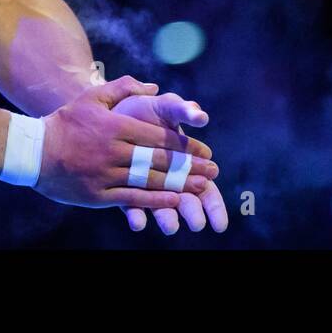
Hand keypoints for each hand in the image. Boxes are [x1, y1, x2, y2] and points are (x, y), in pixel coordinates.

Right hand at [34, 76, 218, 209]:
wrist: (32, 151)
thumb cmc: (65, 122)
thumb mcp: (92, 97)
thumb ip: (124, 89)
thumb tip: (154, 89)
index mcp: (116, 126)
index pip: (158, 137)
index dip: (186, 145)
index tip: (206, 150)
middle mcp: (114, 151)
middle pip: (160, 160)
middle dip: (190, 166)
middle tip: (214, 170)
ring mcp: (106, 174)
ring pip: (149, 180)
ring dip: (179, 185)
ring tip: (201, 188)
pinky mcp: (98, 194)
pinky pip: (132, 198)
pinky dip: (155, 201)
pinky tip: (173, 201)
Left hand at [111, 92, 227, 233]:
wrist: (112, 109)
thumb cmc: (146, 108)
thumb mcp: (167, 106)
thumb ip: (184, 110)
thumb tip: (201, 116)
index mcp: (186, 163)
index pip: (205, 189)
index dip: (214, 206)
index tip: (219, 222)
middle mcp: (168, 179)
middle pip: (186, 202)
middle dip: (192, 213)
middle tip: (197, 223)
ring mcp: (147, 186)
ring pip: (160, 207)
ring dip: (166, 217)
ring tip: (170, 226)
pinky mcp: (124, 189)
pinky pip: (130, 206)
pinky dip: (136, 215)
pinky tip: (137, 222)